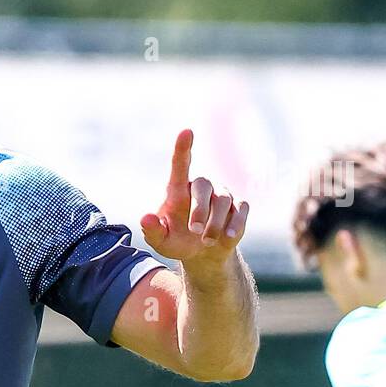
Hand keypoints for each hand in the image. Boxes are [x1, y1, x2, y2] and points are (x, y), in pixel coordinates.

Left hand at [140, 129, 249, 274]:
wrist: (202, 255)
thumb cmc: (177, 242)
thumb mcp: (161, 241)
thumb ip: (152, 230)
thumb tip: (145, 218)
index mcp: (178, 190)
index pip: (180, 164)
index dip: (183, 148)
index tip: (186, 132)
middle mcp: (202, 187)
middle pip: (203, 187)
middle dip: (199, 209)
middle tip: (194, 230)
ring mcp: (222, 195)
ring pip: (223, 201)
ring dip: (214, 223)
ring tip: (206, 241)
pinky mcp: (239, 208)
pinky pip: (240, 211)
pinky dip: (234, 225)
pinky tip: (227, 238)